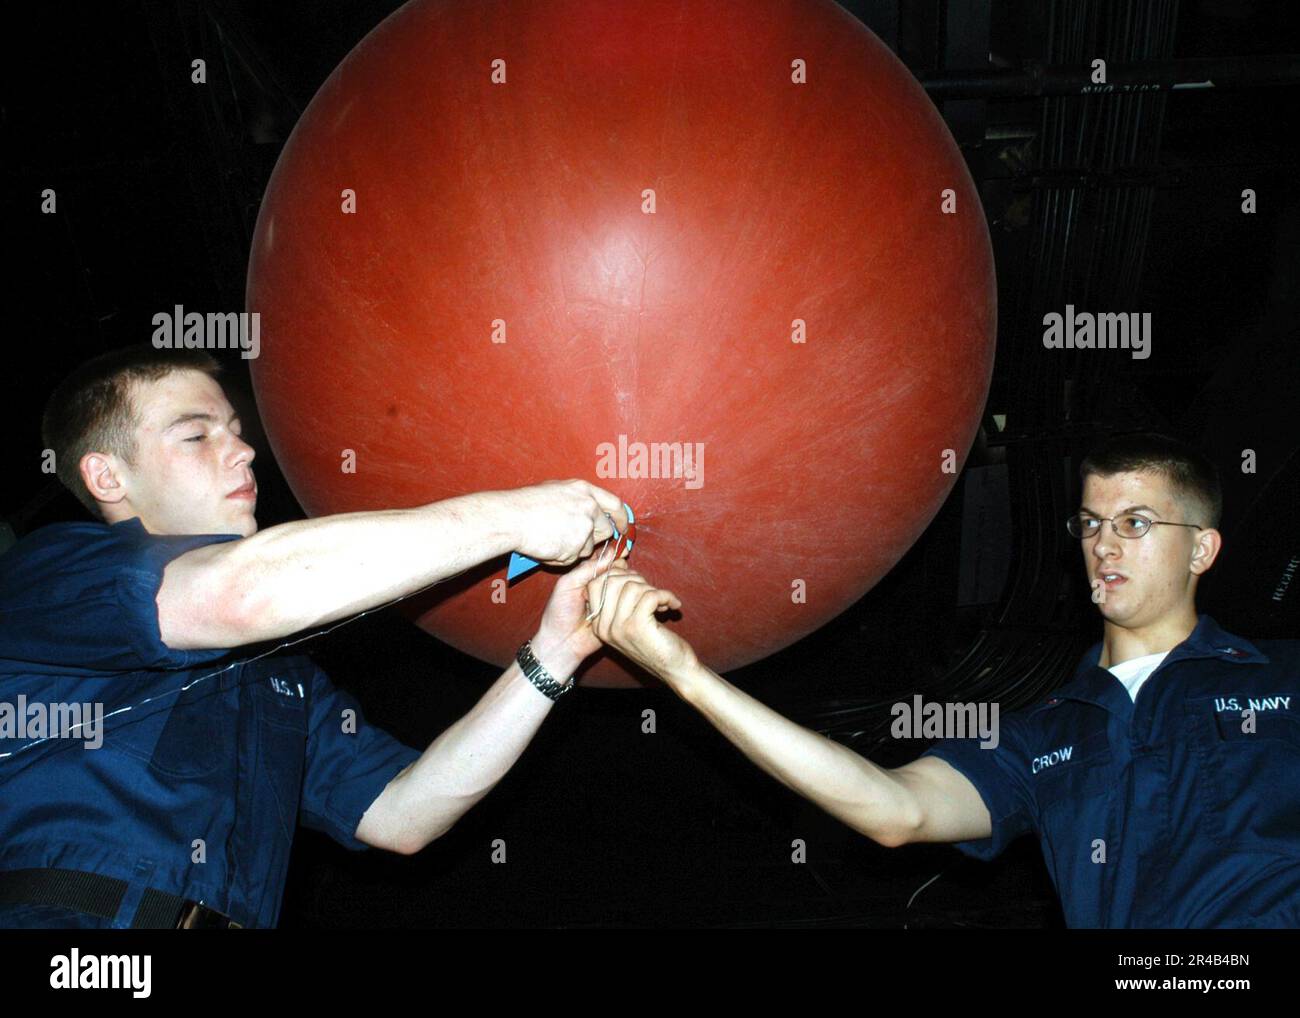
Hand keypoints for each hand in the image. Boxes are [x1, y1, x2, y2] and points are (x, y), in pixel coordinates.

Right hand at [504, 479, 628, 565]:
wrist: (511, 518)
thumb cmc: (525, 504)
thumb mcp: (556, 490)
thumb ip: (577, 500)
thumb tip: (590, 511)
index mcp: (584, 490)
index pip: (615, 505)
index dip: (621, 518)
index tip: (623, 527)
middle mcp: (589, 507)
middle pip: (605, 530)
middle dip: (594, 538)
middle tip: (576, 539)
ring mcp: (584, 528)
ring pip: (588, 547)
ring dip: (573, 548)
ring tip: (551, 539)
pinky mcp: (576, 547)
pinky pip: (573, 558)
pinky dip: (561, 557)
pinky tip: (546, 547)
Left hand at [530, 545, 620, 677]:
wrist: (564, 643)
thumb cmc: (559, 614)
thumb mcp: (567, 585)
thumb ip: (586, 568)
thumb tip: (610, 552)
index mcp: (588, 576)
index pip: (606, 559)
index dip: (614, 555)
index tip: (621, 552)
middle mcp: (602, 586)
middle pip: (620, 570)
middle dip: (620, 570)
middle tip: (616, 576)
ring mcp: (612, 599)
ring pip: (627, 583)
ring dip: (625, 583)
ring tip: (616, 591)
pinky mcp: (620, 612)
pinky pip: (631, 599)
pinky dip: (630, 595)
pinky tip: (625, 597)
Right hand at [583, 560, 696, 678]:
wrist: (675, 669)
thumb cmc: (657, 640)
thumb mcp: (633, 617)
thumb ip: (623, 595)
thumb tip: (620, 563)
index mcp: (599, 624)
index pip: (596, 583)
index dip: (619, 574)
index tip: (639, 582)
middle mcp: (604, 627)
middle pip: (613, 581)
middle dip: (638, 580)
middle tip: (654, 593)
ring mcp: (618, 628)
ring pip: (632, 587)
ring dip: (653, 589)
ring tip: (663, 602)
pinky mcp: (637, 627)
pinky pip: (650, 595)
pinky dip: (666, 595)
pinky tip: (673, 605)